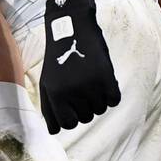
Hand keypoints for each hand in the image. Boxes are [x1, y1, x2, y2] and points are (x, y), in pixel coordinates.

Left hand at [38, 0, 120, 133]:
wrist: (73, 29)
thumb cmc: (59, 58)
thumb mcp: (47, 81)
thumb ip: (49, 108)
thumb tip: (54, 132)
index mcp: (54, 94)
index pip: (67, 124)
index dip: (71, 117)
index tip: (71, 106)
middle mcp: (72, 92)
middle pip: (86, 118)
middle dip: (84, 107)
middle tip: (79, 87)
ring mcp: (90, 86)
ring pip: (100, 110)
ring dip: (97, 99)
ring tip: (88, 80)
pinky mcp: (107, 78)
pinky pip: (114, 101)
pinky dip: (110, 94)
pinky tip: (101, 80)